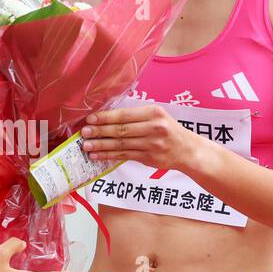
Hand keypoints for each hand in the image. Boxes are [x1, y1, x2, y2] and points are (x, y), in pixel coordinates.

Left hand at [79, 104, 198, 169]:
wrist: (187, 150)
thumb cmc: (168, 130)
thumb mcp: (157, 116)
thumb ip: (136, 115)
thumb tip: (106, 117)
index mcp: (154, 113)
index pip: (125, 115)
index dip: (106, 117)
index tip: (91, 119)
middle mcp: (154, 128)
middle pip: (121, 130)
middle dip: (100, 131)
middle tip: (84, 132)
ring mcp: (152, 145)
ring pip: (121, 145)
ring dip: (101, 146)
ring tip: (87, 146)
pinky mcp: (149, 158)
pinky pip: (124, 156)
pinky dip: (109, 156)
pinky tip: (97, 155)